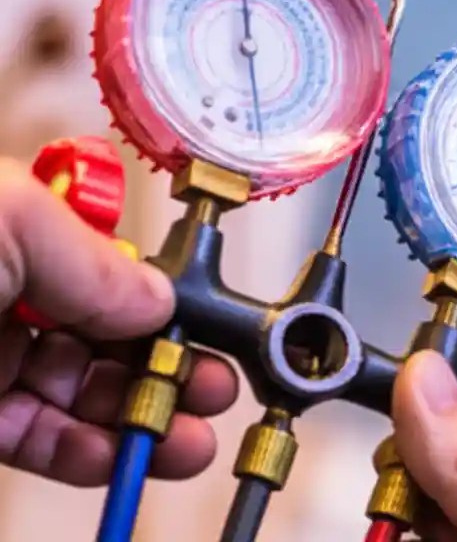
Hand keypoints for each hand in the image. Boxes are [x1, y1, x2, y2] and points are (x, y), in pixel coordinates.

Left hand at [0, 158, 237, 485]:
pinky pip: (40, 440)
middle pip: (108, 333)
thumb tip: (158, 296)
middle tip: (216, 385)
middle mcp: (0, 288)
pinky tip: (130, 455)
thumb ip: (95, 257)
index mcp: (14, 226)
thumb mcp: (11, 220)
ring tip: (193, 437)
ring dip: (147, 416)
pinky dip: (91, 454)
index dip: (166, 297)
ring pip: (84, 393)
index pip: (109, 262)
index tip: (213, 324)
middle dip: (172, 364)